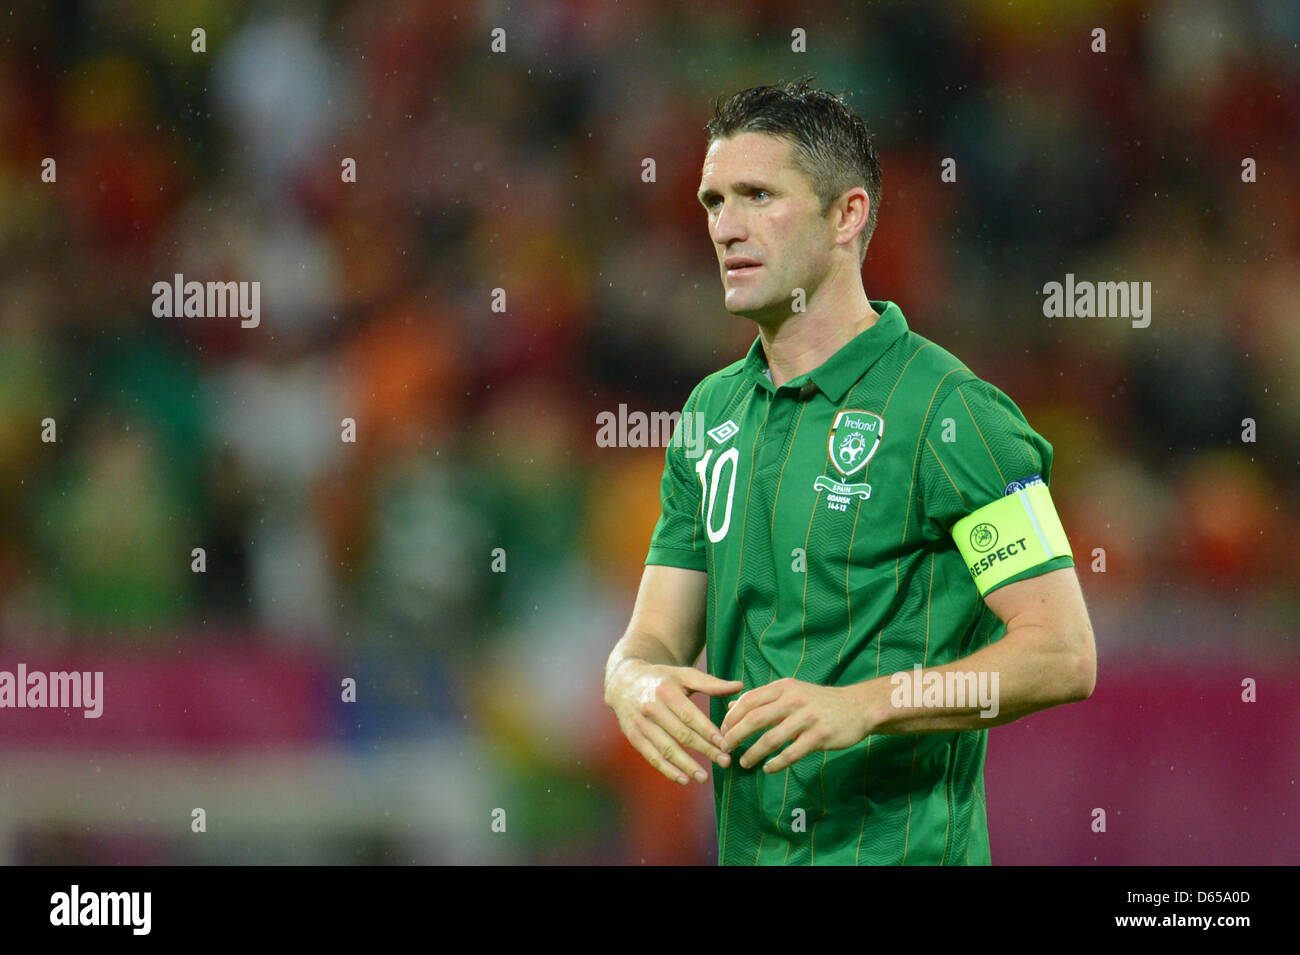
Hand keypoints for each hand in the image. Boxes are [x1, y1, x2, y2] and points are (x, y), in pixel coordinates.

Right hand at [606, 660, 742, 784]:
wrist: (624, 681)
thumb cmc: (662, 679)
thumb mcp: (683, 675)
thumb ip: (711, 683)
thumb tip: (740, 686)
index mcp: (666, 690)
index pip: (690, 715)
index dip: (708, 731)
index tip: (726, 744)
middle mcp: (651, 707)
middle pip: (681, 734)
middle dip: (705, 750)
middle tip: (725, 762)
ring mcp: (641, 723)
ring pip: (666, 748)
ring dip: (687, 765)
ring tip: (705, 778)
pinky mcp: (633, 736)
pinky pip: (652, 756)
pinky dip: (667, 770)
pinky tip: (683, 779)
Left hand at [719, 678, 868, 772]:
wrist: (857, 707)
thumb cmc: (819, 701)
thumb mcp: (791, 691)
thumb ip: (763, 699)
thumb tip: (731, 708)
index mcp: (783, 687)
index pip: (748, 700)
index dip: (731, 718)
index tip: (721, 731)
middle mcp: (793, 700)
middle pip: (754, 719)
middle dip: (735, 736)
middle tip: (724, 749)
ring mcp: (806, 718)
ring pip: (771, 739)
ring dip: (753, 753)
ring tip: (743, 762)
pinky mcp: (819, 737)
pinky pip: (791, 754)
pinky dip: (776, 763)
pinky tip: (768, 768)